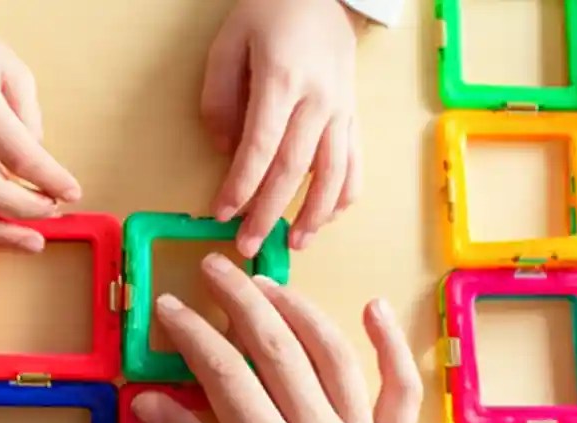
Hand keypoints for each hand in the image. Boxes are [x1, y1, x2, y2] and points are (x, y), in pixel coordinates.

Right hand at [134, 254, 458, 422]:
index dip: (192, 335)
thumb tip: (152, 405)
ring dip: (299, 310)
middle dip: (241, 300)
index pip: (226, 376)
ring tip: (267, 284)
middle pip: (279, 350)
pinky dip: (389, 347)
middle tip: (212, 270)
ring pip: (335, 356)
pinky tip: (370, 311)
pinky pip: (399, 393)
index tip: (169, 309)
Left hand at [202, 0, 363, 255]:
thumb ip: (220, 101)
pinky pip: (355, 160)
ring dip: (314, 214)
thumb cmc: (269, 14)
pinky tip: (331, 217)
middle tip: (247, 245)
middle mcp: (317, 100)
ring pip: (332, 172)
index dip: (240, 186)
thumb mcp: (228, 46)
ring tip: (295, 245)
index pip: (260, 148)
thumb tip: (229, 152)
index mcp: (281, 81)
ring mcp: (341, 109)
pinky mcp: (353, 114)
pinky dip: (344, 193)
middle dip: (268, 212)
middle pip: (293, 168)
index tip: (222, 214)